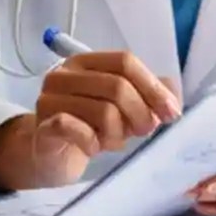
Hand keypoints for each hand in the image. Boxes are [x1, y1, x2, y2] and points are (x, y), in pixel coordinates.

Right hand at [0, 52, 180, 191]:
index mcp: (85, 62)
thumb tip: (172, 88)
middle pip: (117, 85)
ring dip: (117, 134)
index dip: (153, 87)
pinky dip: (94, 143)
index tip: (171, 112)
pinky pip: (80, 131)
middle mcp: (64, 74)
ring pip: (104, 112)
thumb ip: (146, 95)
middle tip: (145, 131)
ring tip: (111, 141)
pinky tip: (93, 148)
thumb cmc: (88, 126)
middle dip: (141, 113)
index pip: (125, 61)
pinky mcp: (43, 125)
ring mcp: (50, 98)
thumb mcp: (122, 109)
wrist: (50, 154)